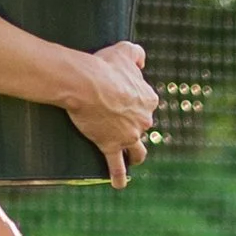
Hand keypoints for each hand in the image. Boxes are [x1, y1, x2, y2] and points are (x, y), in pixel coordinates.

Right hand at [66, 38, 156, 187]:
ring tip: (131, 158)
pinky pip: (118, 166)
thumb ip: (137, 53)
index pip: (147, 104)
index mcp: (149, 99)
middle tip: (118, 123)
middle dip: (134, 127)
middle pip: (142, 127)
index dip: (135, 102)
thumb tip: (142, 61)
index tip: (123, 100)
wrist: (86, 83)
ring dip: (135, 154)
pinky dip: (119, 177)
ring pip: (138, 150)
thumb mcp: (124, 51)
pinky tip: (120, 185)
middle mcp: (144, 120)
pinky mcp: (112, 145)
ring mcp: (129, 135)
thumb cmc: (103, 66)